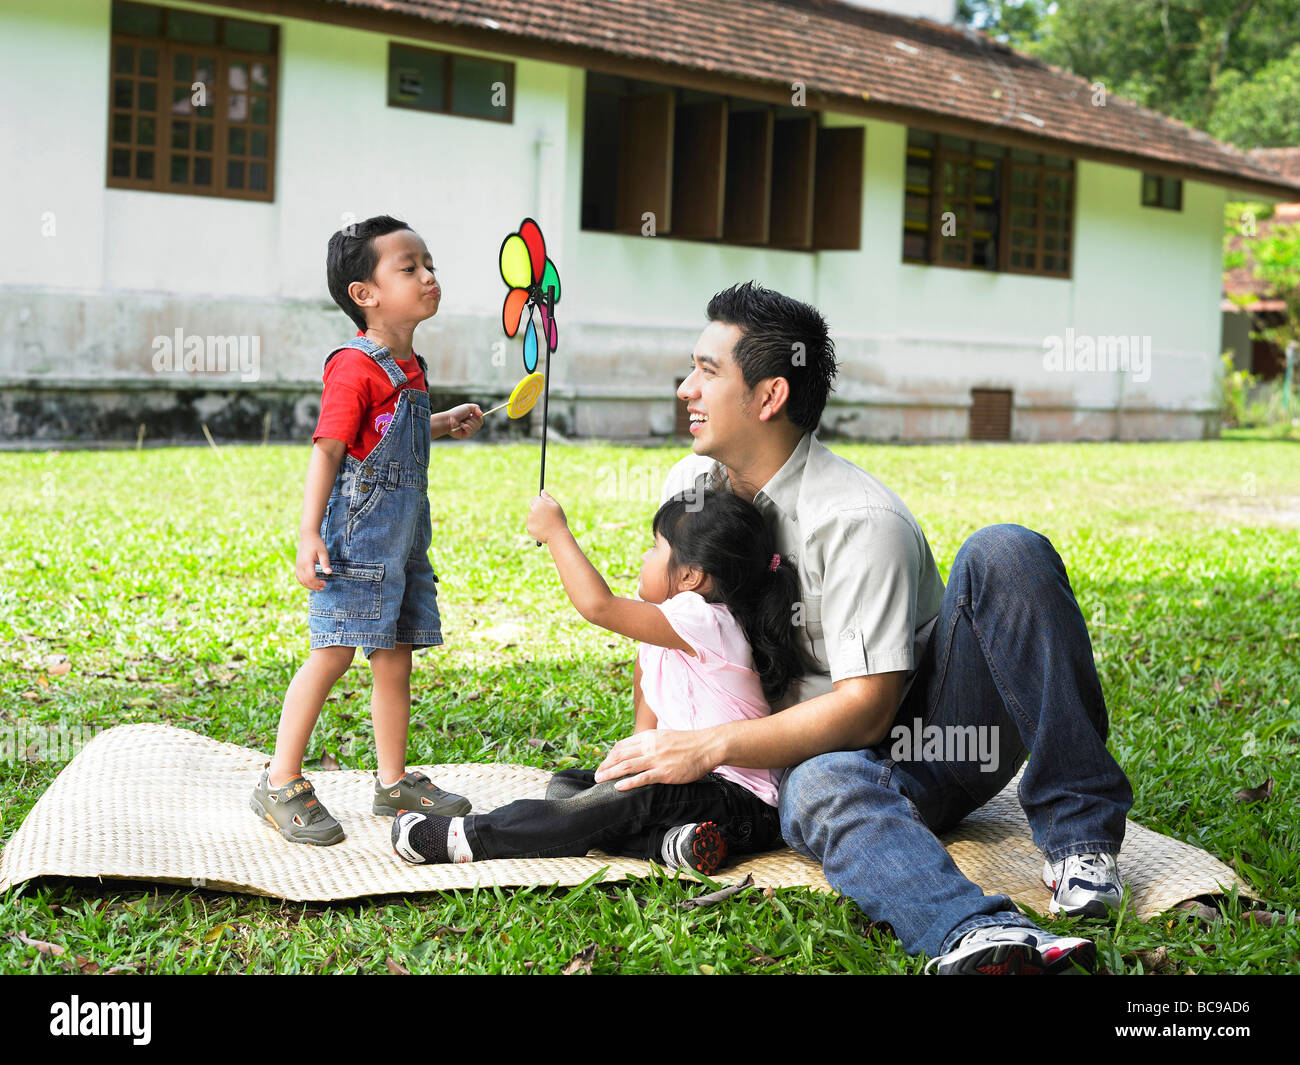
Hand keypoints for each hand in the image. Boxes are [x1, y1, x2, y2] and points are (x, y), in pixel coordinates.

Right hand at [296, 534, 330, 590]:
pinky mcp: (297, 565)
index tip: (325, 583)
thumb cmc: (317, 543)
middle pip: (306, 581)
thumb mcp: (323, 552)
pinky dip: (304, 582)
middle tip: (323, 587)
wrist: (308, 536)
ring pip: (301, 580)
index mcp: (307, 563)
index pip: (311, 577)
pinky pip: (299, 577)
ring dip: (309, 586)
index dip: (318, 583)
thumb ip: (325, 563)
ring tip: (318, 588)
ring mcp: (297, 565)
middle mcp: (300, 565)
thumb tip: (329, 573)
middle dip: (314, 586)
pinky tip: (311, 584)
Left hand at [445, 403, 483, 438]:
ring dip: (469, 422)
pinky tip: (461, 425)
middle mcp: (471, 426)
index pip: (480, 420)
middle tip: (466, 418)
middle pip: (479, 424)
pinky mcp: (465, 436)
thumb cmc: (456, 413)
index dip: (478, 417)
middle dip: (473, 419)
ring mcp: (468, 431)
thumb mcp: (468, 406)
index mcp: (472, 419)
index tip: (473, 414)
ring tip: (462, 422)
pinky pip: (471, 431)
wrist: (448, 419)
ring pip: (476, 428)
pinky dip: (466, 427)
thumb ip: (476, 408)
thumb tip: (482, 414)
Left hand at [526, 490, 567, 542]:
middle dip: (538, 511)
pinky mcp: (529, 528)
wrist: (557, 535)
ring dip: (537, 519)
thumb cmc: (559, 520)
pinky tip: (543, 529)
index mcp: (539, 503)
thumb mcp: (556, 506)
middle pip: (532, 508)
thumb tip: (542, 491)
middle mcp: (532, 510)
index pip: (534, 499)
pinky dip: (536, 527)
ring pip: (532, 517)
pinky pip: (531, 525)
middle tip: (547, 517)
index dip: (540, 502)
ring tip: (546, 524)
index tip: (544, 507)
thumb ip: (548, 498)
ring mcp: (530, 520)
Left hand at [594, 728, 716, 790]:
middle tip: (596, 775)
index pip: (622, 745)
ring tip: (600, 780)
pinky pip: (642, 778)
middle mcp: (649, 746)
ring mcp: (656, 759)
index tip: (604, 764)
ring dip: (610, 773)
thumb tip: (636, 751)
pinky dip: (628, 783)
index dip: (610, 756)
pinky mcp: (664, 772)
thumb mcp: (665, 737)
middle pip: (620, 755)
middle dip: (605, 765)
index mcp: (648, 737)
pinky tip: (618, 787)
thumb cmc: (688, 743)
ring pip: (626, 766)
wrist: (707, 746)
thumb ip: (650, 743)